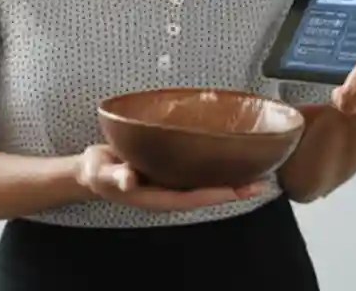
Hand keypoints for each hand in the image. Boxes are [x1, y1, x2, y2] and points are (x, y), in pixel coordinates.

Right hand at [75, 144, 266, 211]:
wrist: (92, 169)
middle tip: (263, 182)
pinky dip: (217, 166)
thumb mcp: (101, 172)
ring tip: (258, 170)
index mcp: (156, 197)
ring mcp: (171, 182)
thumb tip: (129, 179)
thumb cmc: (97, 171)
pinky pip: (198, 172)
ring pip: (206, 183)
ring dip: (231, 178)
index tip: (239, 189)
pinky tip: (232, 157)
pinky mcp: (171, 171)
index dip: (216, 194)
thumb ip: (115, 176)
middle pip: (207, 193)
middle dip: (234, 189)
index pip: (192, 198)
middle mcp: (169, 191)